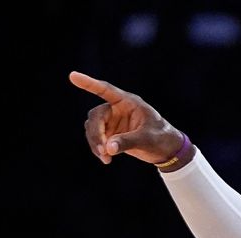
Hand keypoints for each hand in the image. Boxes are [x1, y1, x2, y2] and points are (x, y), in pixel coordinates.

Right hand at [70, 71, 184, 165]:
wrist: (167, 150)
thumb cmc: (162, 138)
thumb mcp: (147, 139)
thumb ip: (128, 142)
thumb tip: (108, 148)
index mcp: (128, 102)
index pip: (106, 90)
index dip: (89, 84)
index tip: (73, 76)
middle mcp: (118, 109)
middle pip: (96, 116)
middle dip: (96, 133)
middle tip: (102, 150)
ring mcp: (113, 121)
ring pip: (93, 128)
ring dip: (95, 143)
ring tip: (105, 158)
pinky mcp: (111, 134)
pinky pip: (97, 139)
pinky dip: (99, 149)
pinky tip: (106, 159)